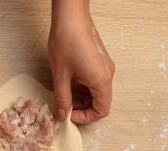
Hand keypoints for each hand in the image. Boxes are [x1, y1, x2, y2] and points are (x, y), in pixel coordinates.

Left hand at [48, 0, 114, 123]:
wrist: (71, 16)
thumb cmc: (67, 41)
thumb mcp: (60, 76)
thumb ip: (62, 99)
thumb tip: (62, 115)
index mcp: (101, 80)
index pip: (101, 110)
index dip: (86, 117)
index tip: (70, 116)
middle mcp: (107, 74)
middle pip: (100, 101)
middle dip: (83, 107)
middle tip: (65, 106)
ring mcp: (105, 66)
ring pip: (96, 91)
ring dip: (81, 97)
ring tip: (64, 93)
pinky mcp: (100, 60)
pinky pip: (95, 80)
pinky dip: (83, 86)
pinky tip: (68, 81)